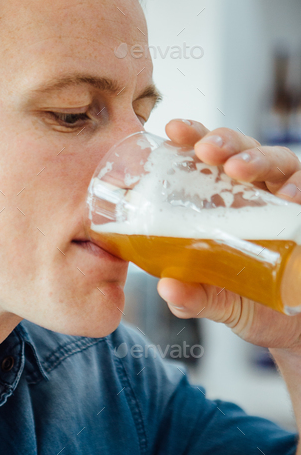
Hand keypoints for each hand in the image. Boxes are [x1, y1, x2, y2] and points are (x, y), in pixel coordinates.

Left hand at [156, 119, 300, 354]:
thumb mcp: (216, 301)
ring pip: (280, 163)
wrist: (293, 323)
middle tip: (207, 151)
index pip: (208, 159)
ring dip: (259, 159)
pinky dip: (300, 187)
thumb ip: (191, 297)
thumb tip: (167, 288)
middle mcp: (257, 193)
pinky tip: (290, 196)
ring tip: (239, 169)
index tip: (173, 130)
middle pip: (243, 151)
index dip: (192, 138)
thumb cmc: (248, 301)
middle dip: (225, 143)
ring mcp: (287, 202)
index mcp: (224, 201)